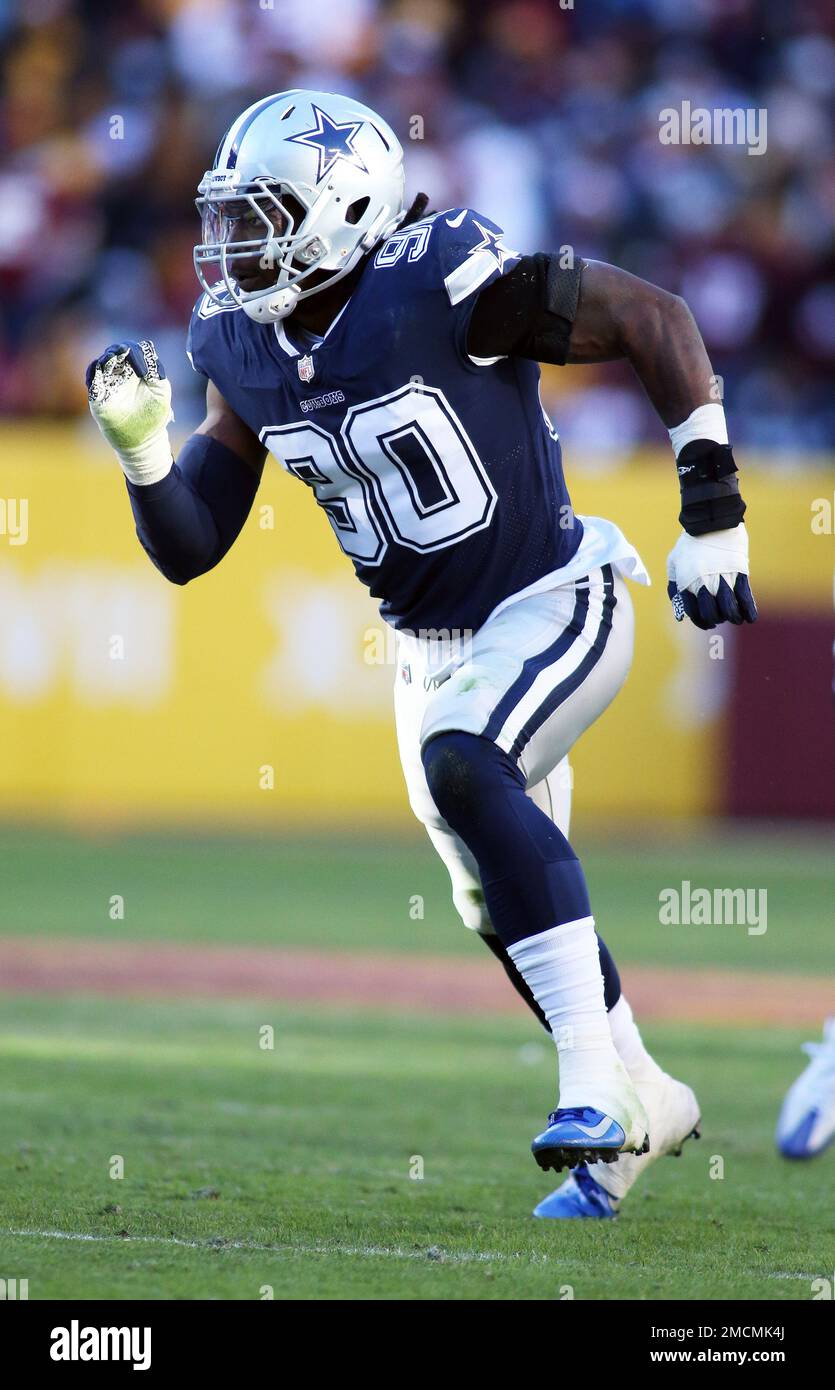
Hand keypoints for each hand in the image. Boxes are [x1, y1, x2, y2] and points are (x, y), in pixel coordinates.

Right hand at [86, 340, 172, 483]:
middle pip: (116, 351)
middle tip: (125, 352)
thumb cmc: (154, 417)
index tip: (145, 370)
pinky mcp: (98, 397)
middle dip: (120, 349)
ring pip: (102, 362)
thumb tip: (147, 353)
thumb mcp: (161, 393)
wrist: (143, 441)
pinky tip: (100, 367)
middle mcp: (122, 375)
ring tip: (113, 357)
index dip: (137, 352)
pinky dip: (94, 370)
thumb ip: (157, 373)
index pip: (133, 350)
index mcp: (138, 372)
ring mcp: (109, 385)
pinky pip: (92, 379)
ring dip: (107, 357)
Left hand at [666, 524, 757, 629]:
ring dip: (732, 617)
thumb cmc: (690, 542)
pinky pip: (746, 598)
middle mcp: (705, 584)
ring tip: (734, 617)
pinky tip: (750, 618)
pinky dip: (748, 611)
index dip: (701, 621)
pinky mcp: (740, 573)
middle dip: (716, 620)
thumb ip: (675, 589)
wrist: (711, 520)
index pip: (694, 613)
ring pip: (729, 610)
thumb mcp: (674, 563)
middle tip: (720, 617)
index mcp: (687, 583)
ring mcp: (723, 579)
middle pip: (712, 614)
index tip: (707, 621)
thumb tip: (680, 616)